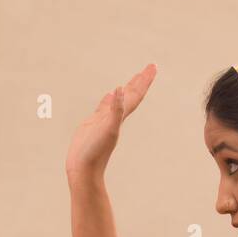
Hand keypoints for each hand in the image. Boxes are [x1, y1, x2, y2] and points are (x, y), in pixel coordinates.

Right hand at [64, 63, 157, 181]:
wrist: (84, 169)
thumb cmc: (95, 152)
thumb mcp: (107, 128)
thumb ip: (115, 109)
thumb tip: (119, 89)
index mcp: (120, 116)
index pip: (136, 94)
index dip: (144, 80)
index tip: (153, 67)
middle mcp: (115, 117)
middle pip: (131, 95)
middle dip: (140, 80)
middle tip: (151, 66)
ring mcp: (105, 120)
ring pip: (119, 100)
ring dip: (127, 88)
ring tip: (134, 78)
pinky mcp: (94, 124)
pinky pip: (104, 107)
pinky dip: (109, 99)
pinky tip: (109, 95)